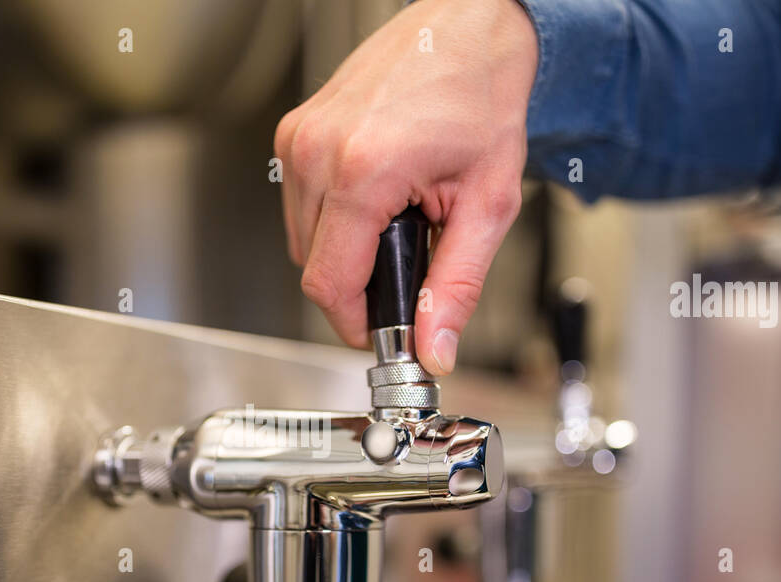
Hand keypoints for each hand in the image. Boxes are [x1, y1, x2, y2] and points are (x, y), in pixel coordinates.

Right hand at [274, 0, 537, 374]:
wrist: (469, 28)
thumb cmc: (481, 96)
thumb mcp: (487, 204)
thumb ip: (457, 286)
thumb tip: (435, 350)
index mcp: (362, 170)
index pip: (329, 285)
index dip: (356, 322)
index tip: (385, 331)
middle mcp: (318, 151)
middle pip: (313, 269)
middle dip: (358, 286)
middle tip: (407, 268)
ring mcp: (299, 138)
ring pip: (303, 242)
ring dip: (344, 252)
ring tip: (397, 223)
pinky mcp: (293, 132)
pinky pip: (301, 207)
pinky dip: (334, 220)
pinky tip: (375, 199)